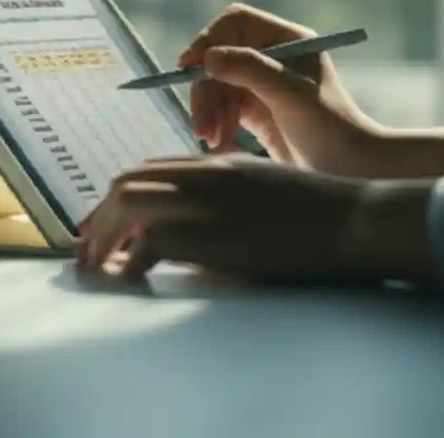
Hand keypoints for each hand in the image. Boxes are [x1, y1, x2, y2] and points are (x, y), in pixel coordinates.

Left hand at [78, 154, 375, 279]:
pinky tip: (128, 280)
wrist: (355, 219)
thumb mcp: (268, 191)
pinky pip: (150, 243)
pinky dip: (130, 263)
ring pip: (128, 203)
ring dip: (102, 238)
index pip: (150, 169)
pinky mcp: (213, 233)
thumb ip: (230, 198)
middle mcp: (204, 175)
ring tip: (95, 269)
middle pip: (128, 181)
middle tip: (88, 252)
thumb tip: (200, 230)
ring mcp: (207, 200)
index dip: (120, 197)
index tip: (108, 225)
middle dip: (98, 217)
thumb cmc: (322, 214)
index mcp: (218, 164)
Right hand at [180, 3, 379, 174]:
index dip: (210, 39)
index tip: (191, 66)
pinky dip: (217, 125)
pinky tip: (220, 144)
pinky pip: (223, 110)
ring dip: (209, 112)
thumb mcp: (289, 93)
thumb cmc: (327, 125)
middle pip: (220, 58)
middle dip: (207, 90)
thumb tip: (207, 57)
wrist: (347, 169)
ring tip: (211, 140)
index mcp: (287, 40)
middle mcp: (272, 57)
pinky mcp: (255, 112)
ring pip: (217, 86)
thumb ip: (249, 69)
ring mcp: (262, 84)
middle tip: (201, 123)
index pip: (237, 23)